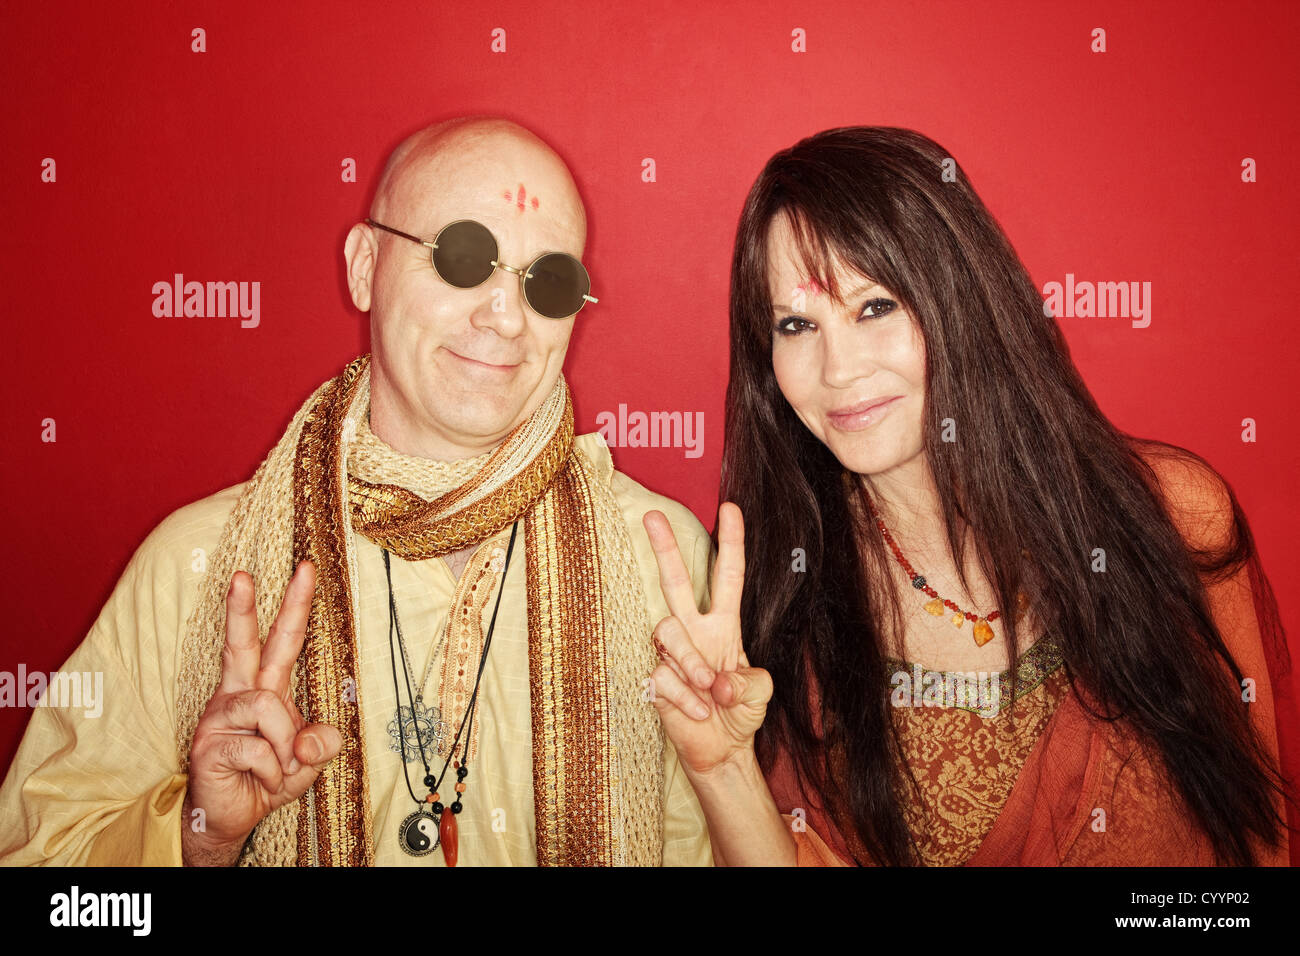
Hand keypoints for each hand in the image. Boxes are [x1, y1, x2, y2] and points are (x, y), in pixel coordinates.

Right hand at [181, 560, 341, 865]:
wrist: (230, 819)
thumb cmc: (266, 782)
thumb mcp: (307, 763)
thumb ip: (318, 745)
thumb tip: (308, 739)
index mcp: (266, 691)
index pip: (282, 641)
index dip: (294, 606)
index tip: (305, 569)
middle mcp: (239, 695)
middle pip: (243, 644)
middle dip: (243, 608)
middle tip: (241, 573)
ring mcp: (220, 717)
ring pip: (268, 707)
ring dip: (285, 746)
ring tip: (278, 767)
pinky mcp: (209, 743)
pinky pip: (260, 749)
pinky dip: (272, 771)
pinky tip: (260, 780)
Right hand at [642, 502, 771, 776]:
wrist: (720, 750)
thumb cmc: (741, 712)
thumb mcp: (760, 693)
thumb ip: (750, 683)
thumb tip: (719, 681)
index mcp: (724, 624)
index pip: (727, 577)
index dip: (731, 544)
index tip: (731, 509)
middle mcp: (695, 630)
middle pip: (675, 581)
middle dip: (665, 548)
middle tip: (652, 515)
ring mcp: (672, 653)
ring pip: (668, 631)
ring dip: (692, 664)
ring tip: (708, 693)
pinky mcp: (655, 678)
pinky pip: (664, 676)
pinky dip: (687, 700)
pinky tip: (697, 713)